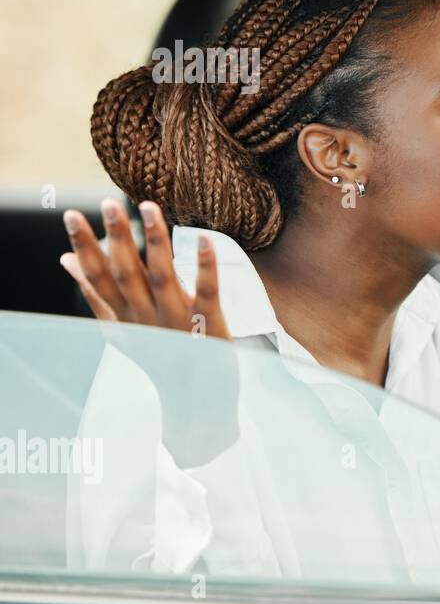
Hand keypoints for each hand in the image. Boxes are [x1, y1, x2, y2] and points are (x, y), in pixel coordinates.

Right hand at [59, 199, 238, 466]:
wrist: (195, 400)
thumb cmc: (158, 354)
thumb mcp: (120, 327)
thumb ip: (95, 295)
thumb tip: (66, 260)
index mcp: (124, 316)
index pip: (98, 278)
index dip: (84, 248)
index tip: (71, 216)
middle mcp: (147, 316)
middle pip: (127, 273)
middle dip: (117, 238)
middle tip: (109, 203)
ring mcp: (178, 319)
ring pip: (163, 276)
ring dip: (156, 242)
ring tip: (151, 207)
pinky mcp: (210, 323)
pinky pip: (208, 290)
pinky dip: (206, 266)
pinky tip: (204, 238)